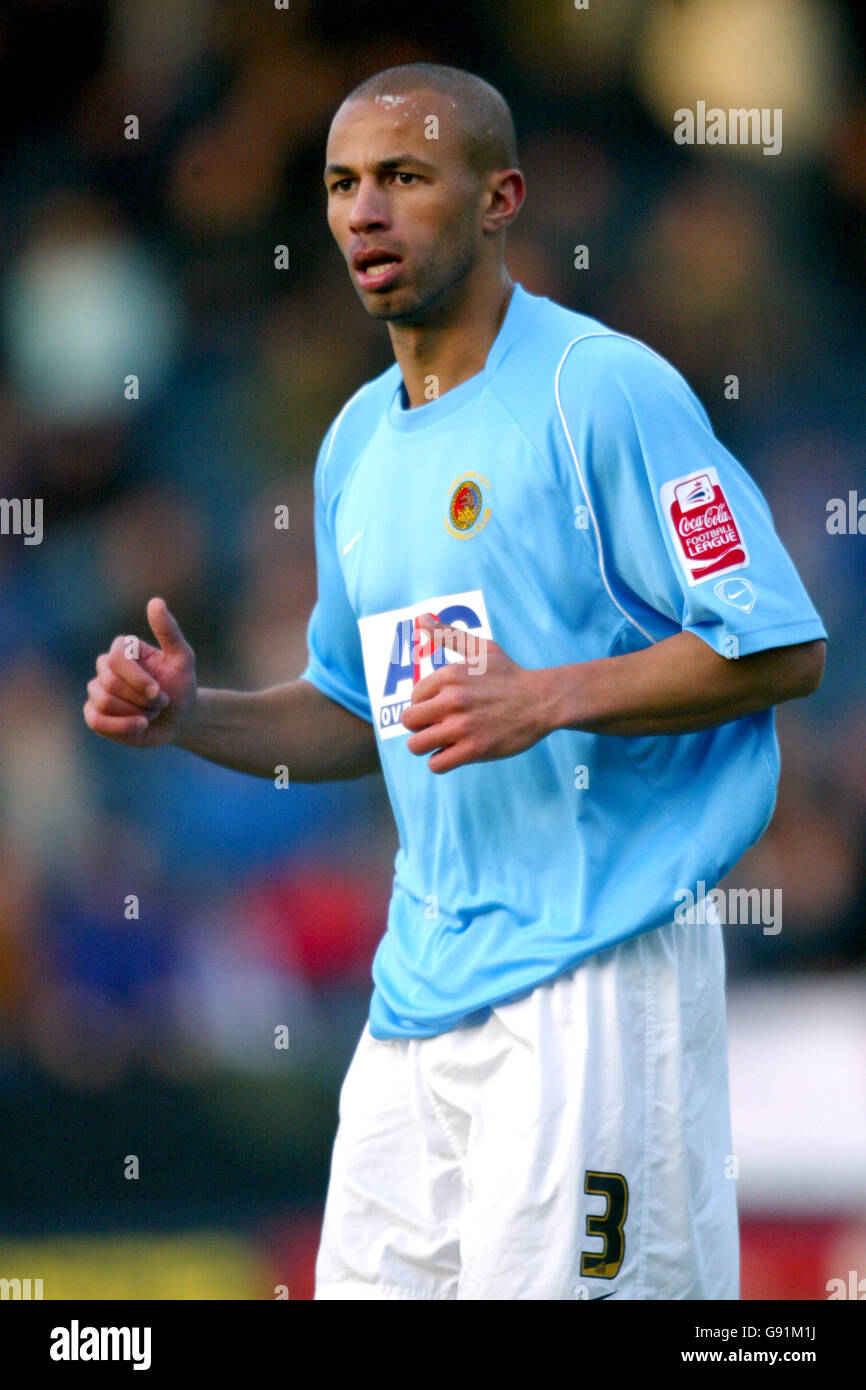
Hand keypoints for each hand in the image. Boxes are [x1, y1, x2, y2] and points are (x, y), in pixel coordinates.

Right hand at [83, 597, 196, 746]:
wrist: (178, 719)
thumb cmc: (180, 686)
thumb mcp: (182, 658)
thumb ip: (169, 631)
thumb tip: (156, 601)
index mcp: (122, 648)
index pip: (117, 660)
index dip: (138, 680)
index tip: (159, 692)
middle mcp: (105, 666)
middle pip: (110, 683)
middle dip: (142, 700)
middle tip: (160, 703)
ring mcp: (96, 690)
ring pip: (103, 703)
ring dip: (136, 713)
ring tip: (150, 712)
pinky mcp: (93, 713)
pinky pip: (96, 721)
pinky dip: (122, 727)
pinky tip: (140, 726)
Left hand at [399, 614, 553, 772]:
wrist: (543, 700)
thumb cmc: (510, 674)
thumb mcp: (481, 648)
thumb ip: (448, 634)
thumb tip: (420, 619)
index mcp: (449, 676)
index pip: (413, 698)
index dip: (425, 706)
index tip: (442, 708)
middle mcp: (452, 700)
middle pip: (408, 721)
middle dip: (419, 726)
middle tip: (438, 726)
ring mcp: (462, 726)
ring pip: (416, 745)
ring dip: (426, 746)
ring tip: (442, 742)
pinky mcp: (474, 750)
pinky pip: (436, 764)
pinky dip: (441, 762)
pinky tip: (454, 753)